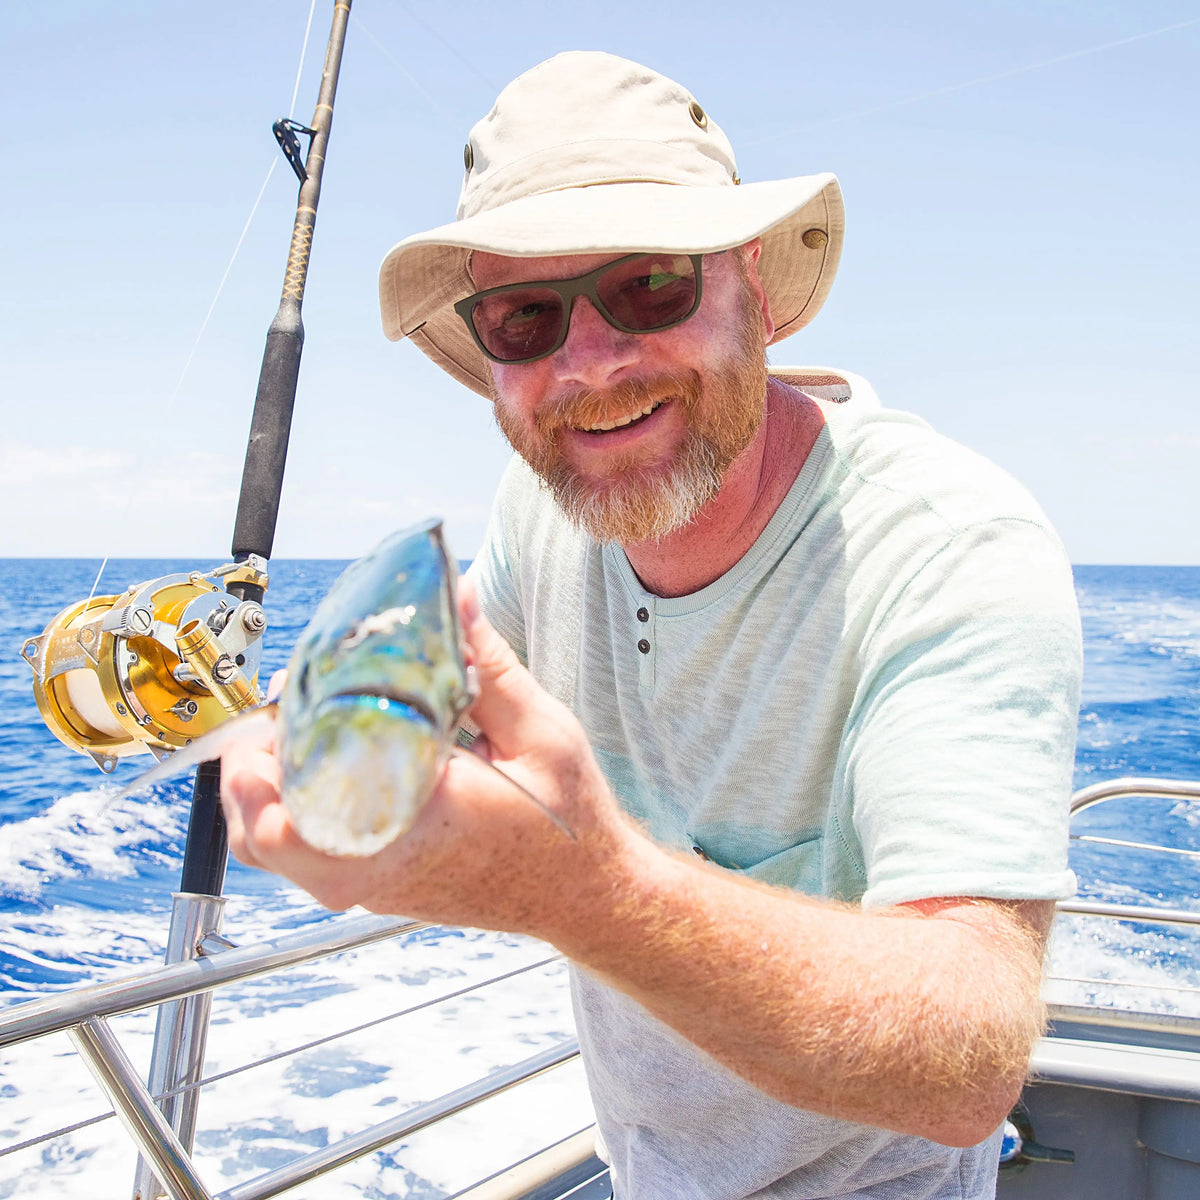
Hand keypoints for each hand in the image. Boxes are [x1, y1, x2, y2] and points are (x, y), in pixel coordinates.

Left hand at [219, 576, 633, 938]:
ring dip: (263, 793)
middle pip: (261, 837)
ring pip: (272, 854)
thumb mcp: (541, 734)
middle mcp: (377, 869)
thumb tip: (453, 599)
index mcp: (413, 829)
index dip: (268, 750)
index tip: (285, 697)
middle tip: (280, 707)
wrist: (587, 895)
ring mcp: (371, 886)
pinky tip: (322, 766)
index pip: (294, 813)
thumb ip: (489, 668)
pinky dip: (288, 814)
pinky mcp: (376, 888)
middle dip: (250, 766)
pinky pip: (301, 860)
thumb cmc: (569, 827)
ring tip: (290, 733)